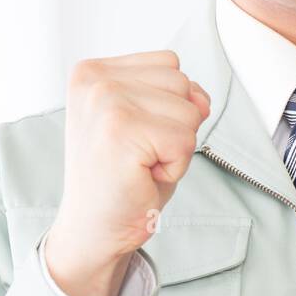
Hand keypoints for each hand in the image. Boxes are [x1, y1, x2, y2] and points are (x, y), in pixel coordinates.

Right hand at [44, 50, 210, 295]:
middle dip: (174, 127)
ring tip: (141, 165)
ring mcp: (105, 102)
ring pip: (189, 111)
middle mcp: (94, 80)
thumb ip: (175, 96)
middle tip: (139, 156)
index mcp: (93, 71)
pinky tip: (144, 177)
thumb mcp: (149, 124)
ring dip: (176, 148)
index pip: (169, 64)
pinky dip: (175, 167)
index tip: (134, 138)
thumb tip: (202, 98)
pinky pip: (185, 140)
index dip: (167, 109)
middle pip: (182, 83)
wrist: (94, 230)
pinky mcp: (120, 131)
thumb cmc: (121, 181)